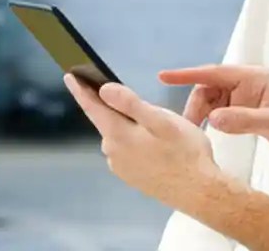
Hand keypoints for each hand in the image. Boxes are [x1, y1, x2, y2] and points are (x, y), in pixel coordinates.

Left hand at [64, 75, 227, 211]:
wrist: (198, 192)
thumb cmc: (185, 153)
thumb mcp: (161, 121)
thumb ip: (130, 104)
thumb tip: (104, 90)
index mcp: (117, 135)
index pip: (93, 107)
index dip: (81, 90)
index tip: (70, 76)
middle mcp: (113, 153)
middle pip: (106, 121)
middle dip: (114, 107)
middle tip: (134, 99)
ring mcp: (121, 167)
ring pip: (118, 136)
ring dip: (128, 126)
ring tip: (154, 125)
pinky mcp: (132, 176)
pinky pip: (126, 150)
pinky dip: (134, 141)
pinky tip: (155, 144)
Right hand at [160, 65, 268, 160]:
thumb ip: (244, 120)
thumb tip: (213, 119)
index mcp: (252, 78)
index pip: (213, 73)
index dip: (187, 74)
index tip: (163, 76)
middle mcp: (246, 84)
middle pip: (209, 89)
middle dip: (195, 105)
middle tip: (188, 129)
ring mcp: (246, 98)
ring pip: (213, 102)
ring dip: (202, 115)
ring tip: (194, 135)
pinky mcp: (247, 112)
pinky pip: (221, 113)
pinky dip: (212, 121)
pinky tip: (207, 135)